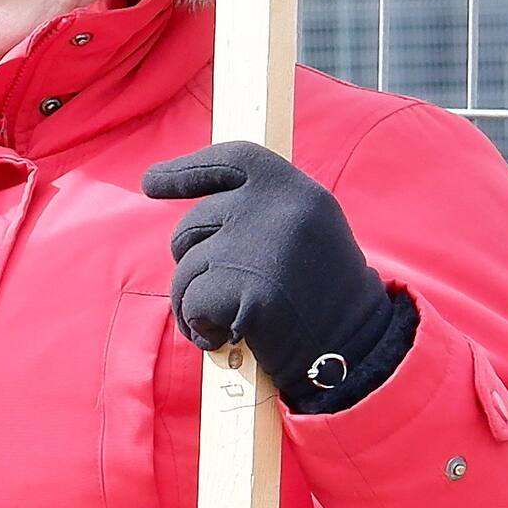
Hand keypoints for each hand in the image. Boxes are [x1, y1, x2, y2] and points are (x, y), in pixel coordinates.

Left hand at [136, 142, 414, 413]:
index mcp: (294, 188)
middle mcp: (274, 209)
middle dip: (194, 260)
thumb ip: (259, 211)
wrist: (357, 347)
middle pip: (193, 225)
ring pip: (186, 269)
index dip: (185, 170)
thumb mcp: (304, 231)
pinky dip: (201, 326)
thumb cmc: (322, 293)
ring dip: (196, 300)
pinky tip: (232, 337)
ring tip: (237, 318)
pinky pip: (191, 304)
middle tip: (231, 289)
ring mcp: (257, 248)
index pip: (229, 159)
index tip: (150, 182)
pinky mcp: (244, 291)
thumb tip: (192, 201)